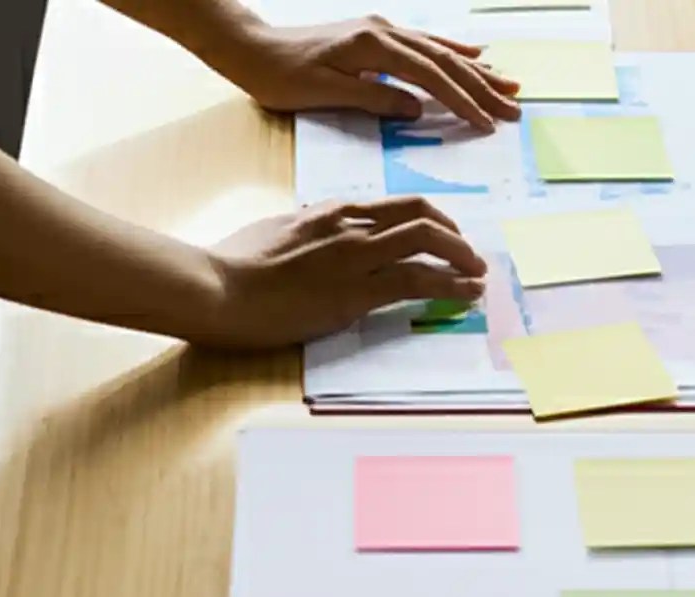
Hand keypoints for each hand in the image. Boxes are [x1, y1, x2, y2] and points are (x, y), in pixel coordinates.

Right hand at [204, 196, 486, 348]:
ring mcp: (355, 256)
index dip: (424, 218)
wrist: (216, 289)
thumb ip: (300, 229)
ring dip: (461, 257)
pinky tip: (467, 293)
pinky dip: (451, 284)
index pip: (390, 206)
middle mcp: (349, 225)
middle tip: (468, 251)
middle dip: (452, 231)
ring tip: (478, 273)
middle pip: (418, 214)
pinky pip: (418, 281)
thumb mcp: (271, 232)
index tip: (440, 231)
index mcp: (328, 212)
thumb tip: (308, 230)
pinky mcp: (357, 291)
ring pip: (427, 242)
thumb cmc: (230, 265)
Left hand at [210, 15, 521, 131]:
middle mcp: (384, 32)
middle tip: (514, 110)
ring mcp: (382, 30)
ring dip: (477, 70)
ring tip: (509, 85)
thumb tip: (417, 110)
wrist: (251, 47)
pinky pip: (425, 42)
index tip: (487, 123)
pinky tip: (475, 53)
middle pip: (445, 61)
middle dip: (483, 88)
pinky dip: (453, 50)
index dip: (463, 102)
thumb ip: (373, 100)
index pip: (431, 78)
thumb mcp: (324, 93)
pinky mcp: (376, 34)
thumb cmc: (280, 76)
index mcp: (374, 47)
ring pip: (441, 51)